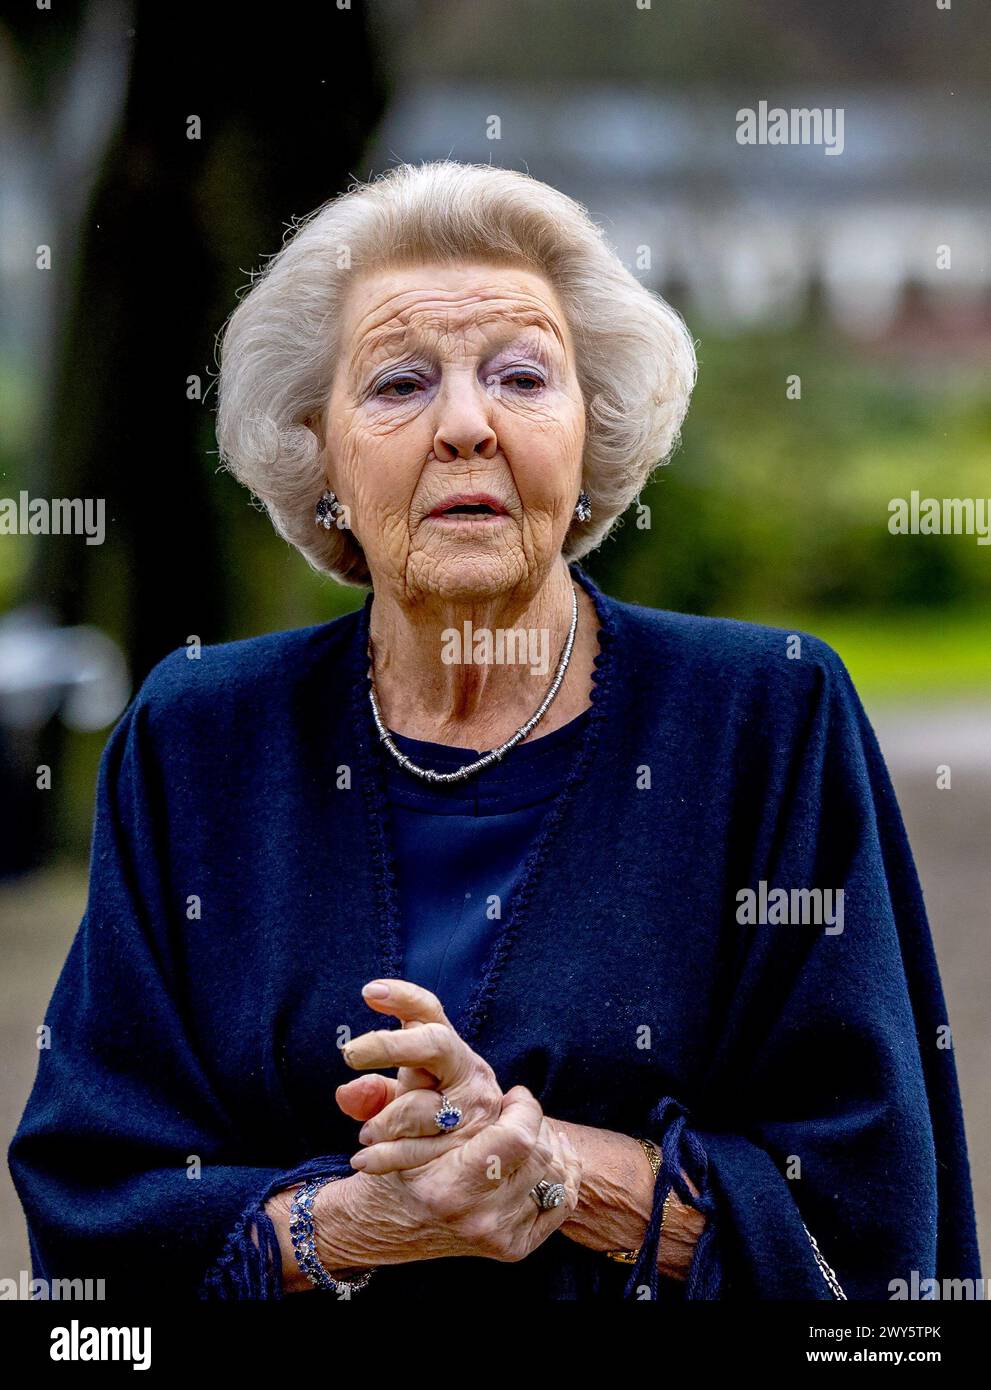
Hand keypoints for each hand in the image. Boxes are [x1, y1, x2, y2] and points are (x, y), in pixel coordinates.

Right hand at [277, 1085, 582, 1271]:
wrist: (395, 1220)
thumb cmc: (396, 1155)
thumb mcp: (396, 1109)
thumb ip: (393, 1071)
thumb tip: (368, 1034)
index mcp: (446, 1186)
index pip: (518, 1137)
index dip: (524, 1107)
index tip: (514, 1093)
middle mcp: (475, 1219)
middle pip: (542, 1153)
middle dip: (533, 1125)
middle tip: (517, 1111)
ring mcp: (496, 1237)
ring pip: (555, 1176)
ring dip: (545, 1147)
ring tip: (525, 1133)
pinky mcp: (514, 1249)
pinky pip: (560, 1202)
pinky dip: (557, 1177)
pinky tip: (536, 1160)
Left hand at [337, 979, 504, 1171]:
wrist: (474, 1177)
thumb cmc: (428, 1126)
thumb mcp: (401, 1103)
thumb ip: (373, 1094)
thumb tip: (344, 1093)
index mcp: (449, 1052)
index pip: (429, 1013)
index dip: (403, 997)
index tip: (369, 992)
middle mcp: (468, 1072)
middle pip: (433, 1043)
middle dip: (390, 1045)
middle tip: (350, 1054)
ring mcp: (474, 1109)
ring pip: (420, 1104)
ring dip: (384, 1121)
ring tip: (366, 1135)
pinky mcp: (472, 1147)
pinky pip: (418, 1148)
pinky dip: (385, 1156)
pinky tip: (365, 1160)